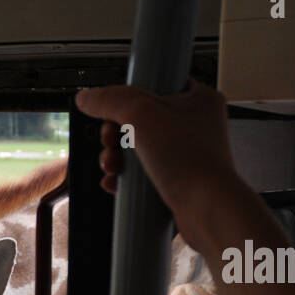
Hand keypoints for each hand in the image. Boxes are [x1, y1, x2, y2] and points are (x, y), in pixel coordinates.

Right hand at [75, 80, 247, 255]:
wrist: (207, 208)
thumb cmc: (190, 161)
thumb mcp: (141, 115)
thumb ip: (110, 101)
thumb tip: (87, 96)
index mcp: (198, 99)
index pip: (156, 86)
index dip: (129, 98)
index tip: (116, 111)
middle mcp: (195, 125)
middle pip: (141, 120)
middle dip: (115, 135)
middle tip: (110, 141)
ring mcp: (187, 154)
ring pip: (140, 149)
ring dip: (116, 158)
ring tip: (111, 166)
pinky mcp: (178, 180)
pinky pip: (144, 174)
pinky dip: (126, 178)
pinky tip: (116, 182)